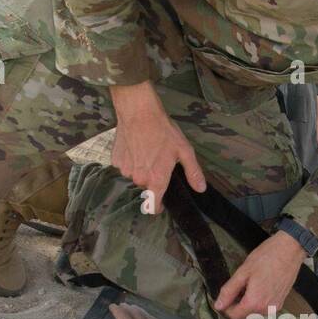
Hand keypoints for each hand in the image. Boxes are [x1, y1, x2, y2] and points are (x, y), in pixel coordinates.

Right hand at [109, 81, 205, 214]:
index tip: (162, 202)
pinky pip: (125, 166)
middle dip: (152, 179)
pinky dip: (130, 160)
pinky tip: (136, 146)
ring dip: (141, 169)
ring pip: (135, 176)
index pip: (153, 207)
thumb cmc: (163, 130)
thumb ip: (193, 172)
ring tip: (147, 151)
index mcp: (156, 180)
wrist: (138, 112)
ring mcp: (125, 170)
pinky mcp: (116, 160)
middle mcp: (139, 179)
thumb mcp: (184, 150)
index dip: (158, 207)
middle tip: (159, 161)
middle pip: (146, 187)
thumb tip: (200, 189)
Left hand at [215, 230, 305, 318]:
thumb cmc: (266, 257)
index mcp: (254, 303)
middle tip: (238, 286)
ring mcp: (274, 308)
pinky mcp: (280, 303)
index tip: (225, 295)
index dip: (225, 307)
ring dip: (247, 303)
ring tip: (250, 284)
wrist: (290, 250)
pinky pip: (263, 308)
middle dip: (237, 305)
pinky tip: (259, 286)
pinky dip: (257, 301)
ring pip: (253, 313)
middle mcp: (265, 310)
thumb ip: (229, 291)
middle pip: (244, 316)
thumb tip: (218, 305)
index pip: (233, 316)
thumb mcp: (243, 272)